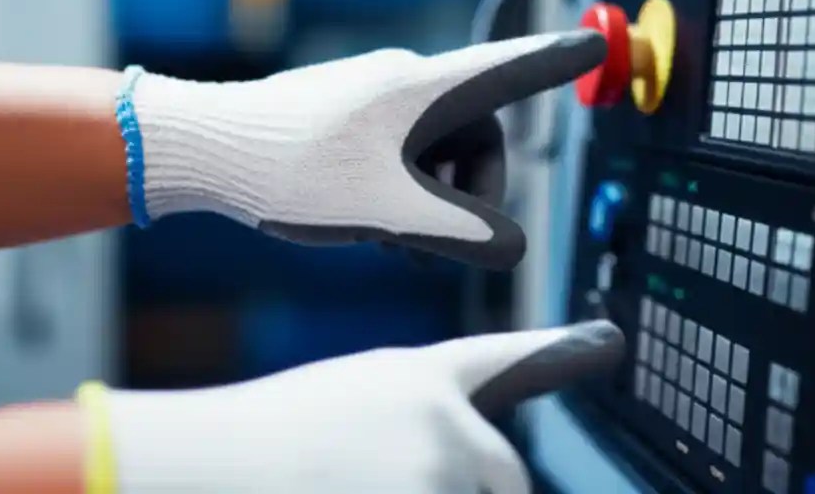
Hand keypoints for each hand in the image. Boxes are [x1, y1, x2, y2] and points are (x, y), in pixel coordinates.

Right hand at [95, 320, 623, 493]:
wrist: (205, 464)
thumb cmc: (269, 442)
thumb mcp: (351, 405)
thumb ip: (423, 421)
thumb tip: (473, 465)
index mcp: (417, 378)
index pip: (502, 360)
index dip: (560, 349)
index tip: (609, 337)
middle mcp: (443, 417)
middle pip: (508, 478)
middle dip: (478, 492)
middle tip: (400, 481)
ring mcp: (437, 471)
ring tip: (351, 485)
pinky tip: (352, 491)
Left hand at [130, 31, 605, 267]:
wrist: (204, 147)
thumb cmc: (292, 170)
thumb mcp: (385, 211)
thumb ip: (456, 231)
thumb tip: (514, 247)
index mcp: (422, 90)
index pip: (508, 72)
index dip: (558, 64)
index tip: (598, 45)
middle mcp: (402, 81)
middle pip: (475, 133)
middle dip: (469, 191)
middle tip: (437, 241)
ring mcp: (371, 96)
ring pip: (433, 148)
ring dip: (431, 196)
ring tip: (392, 239)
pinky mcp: (345, 114)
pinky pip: (398, 148)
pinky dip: (400, 187)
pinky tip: (368, 223)